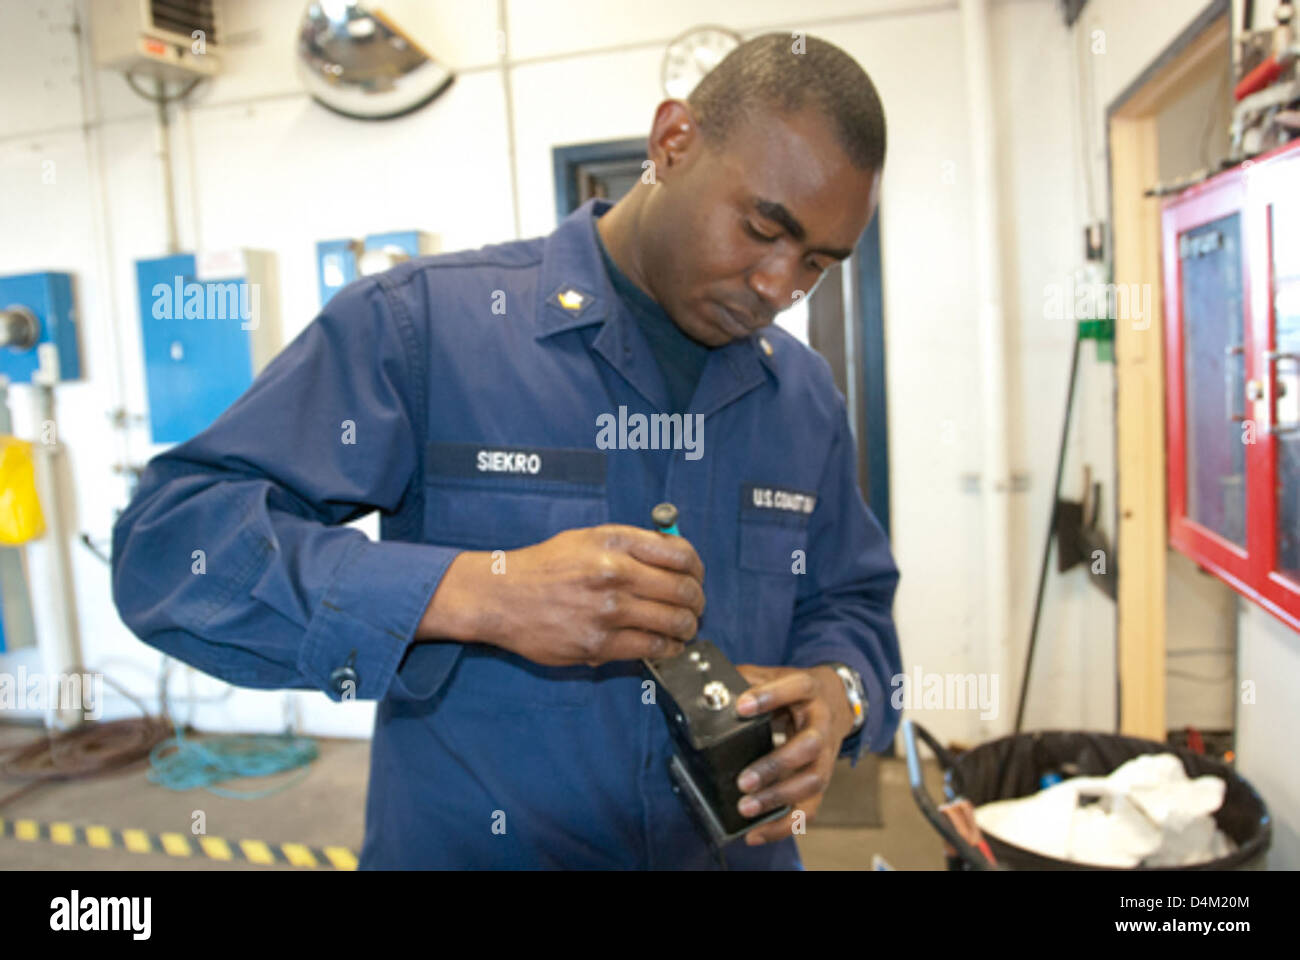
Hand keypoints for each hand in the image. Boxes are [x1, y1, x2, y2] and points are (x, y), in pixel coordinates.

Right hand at [419, 524, 704, 666]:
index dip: (697, 569)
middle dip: (697, 602)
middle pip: (684, 590)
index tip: (696, 577)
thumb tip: (675, 557)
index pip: (680, 554)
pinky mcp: (599, 644)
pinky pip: (651, 648)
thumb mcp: (587, 538)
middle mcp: (614, 572)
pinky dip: (668, 648)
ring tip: (684, 628)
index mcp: (614, 541)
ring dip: (687, 627)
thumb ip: (631, 544)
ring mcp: (607, 610)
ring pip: (674, 622)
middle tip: (695, 607)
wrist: (501, 596)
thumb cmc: (545, 566)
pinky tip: (667, 645)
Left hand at [732, 664, 855, 845]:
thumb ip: (747, 679)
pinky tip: (755, 832)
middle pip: (808, 746)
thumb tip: (710, 689)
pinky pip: (809, 809)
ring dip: (778, 798)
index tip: (742, 706)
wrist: (835, 701)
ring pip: (811, 782)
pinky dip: (783, 825)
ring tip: (746, 807)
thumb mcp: (775, 675)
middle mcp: (822, 724)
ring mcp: (825, 755)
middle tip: (743, 780)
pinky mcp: (821, 780)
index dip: (770, 697)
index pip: (796, 688)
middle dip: (775, 765)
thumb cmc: (795, 692)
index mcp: (809, 690)